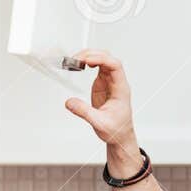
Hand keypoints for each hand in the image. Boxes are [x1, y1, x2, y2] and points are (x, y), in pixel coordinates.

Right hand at [64, 49, 140, 167]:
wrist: (120, 135)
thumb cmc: (116, 129)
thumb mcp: (100, 123)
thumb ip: (84, 112)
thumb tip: (70, 102)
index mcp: (121, 89)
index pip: (115, 66)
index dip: (102, 60)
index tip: (87, 60)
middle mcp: (116, 82)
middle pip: (108, 59)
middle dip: (92, 55)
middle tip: (75, 59)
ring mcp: (109, 81)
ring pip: (102, 60)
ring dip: (89, 56)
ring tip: (74, 61)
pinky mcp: (102, 83)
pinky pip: (97, 66)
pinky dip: (87, 62)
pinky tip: (79, 64)